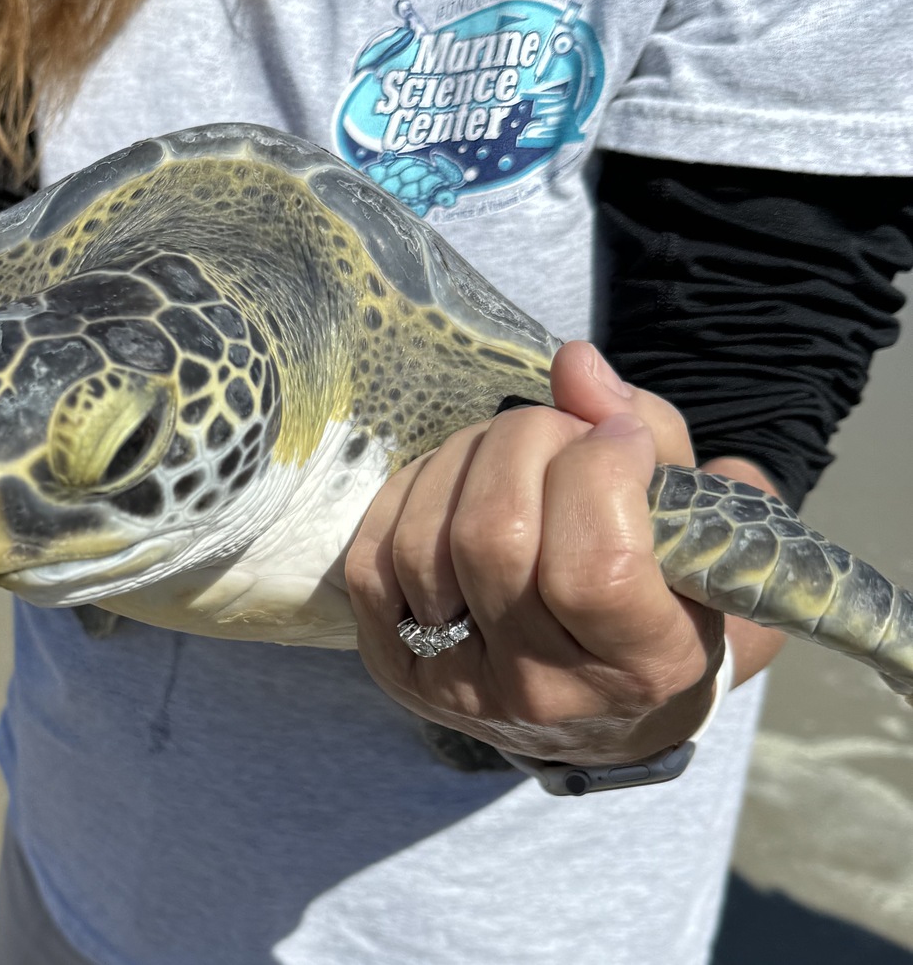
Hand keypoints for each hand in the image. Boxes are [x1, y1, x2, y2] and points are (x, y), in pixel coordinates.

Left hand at [344, 341, 723, 764]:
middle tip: (559, 431)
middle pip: (495, 539)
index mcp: (644, 667)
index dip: (602, 473)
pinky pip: (372, 560)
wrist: (602, 703)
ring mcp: (457, 687)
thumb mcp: (695, 518)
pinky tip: (453, 486)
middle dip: (526, 443)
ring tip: (508, 454)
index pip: (598, 570)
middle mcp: (543, 692)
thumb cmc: (666, 593)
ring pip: (425, 541)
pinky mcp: (395, 668)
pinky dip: (408, 497)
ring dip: (464, 460)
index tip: (623, 440)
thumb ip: (649, 432)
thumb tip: (572, 365)